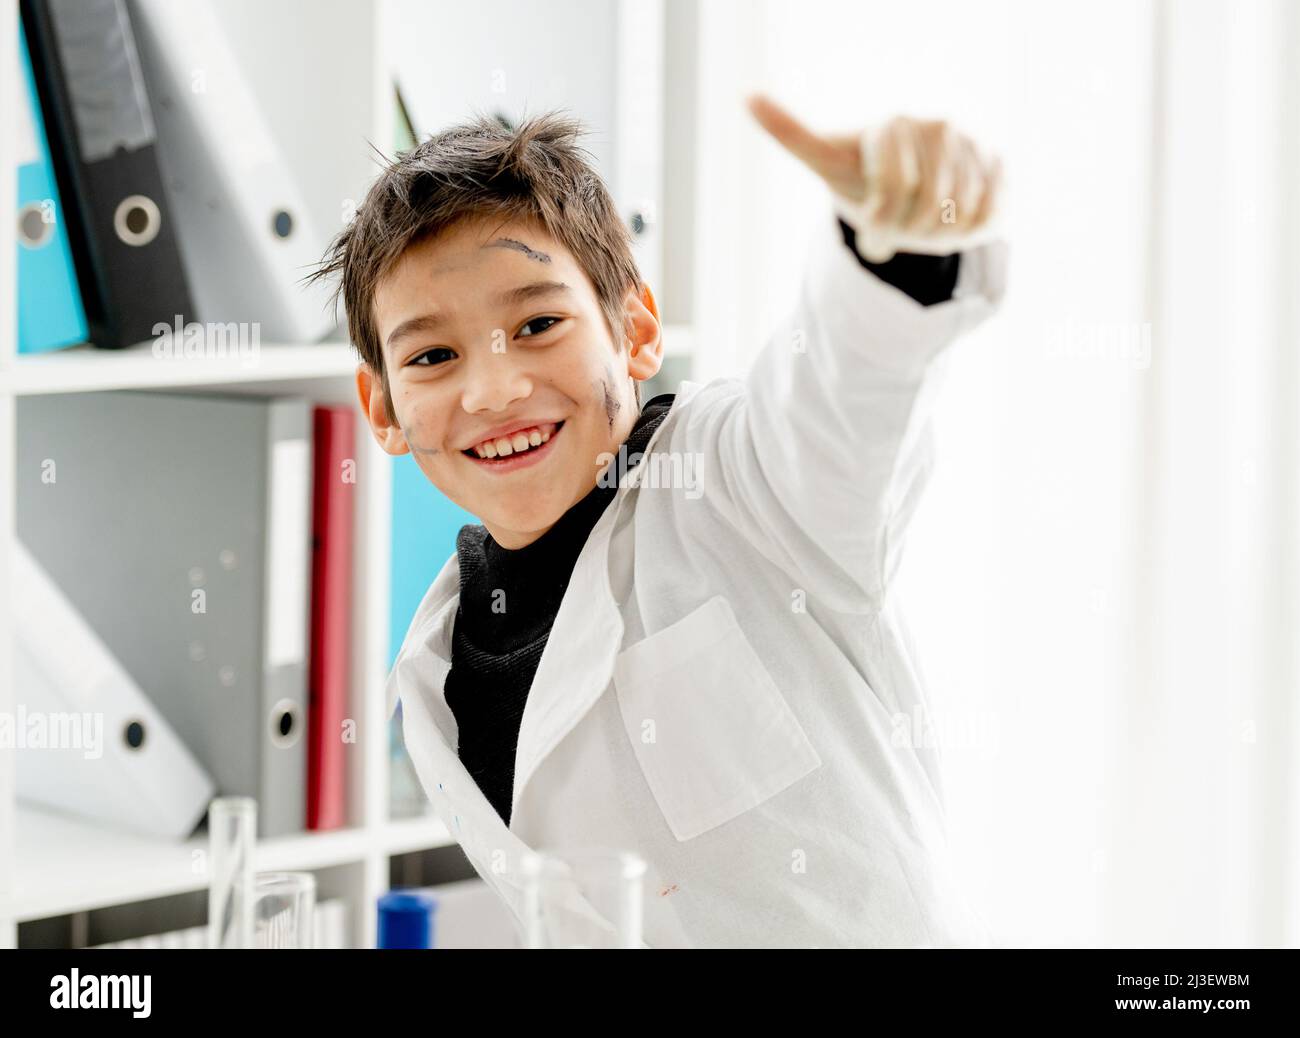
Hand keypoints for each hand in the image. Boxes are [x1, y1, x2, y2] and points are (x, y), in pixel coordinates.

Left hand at [746, 94, 1002, 256]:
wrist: (910, 189)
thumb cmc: (863, 177)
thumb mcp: (826, 160)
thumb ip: (789, 131)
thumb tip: (746, 94)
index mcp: (892, 124)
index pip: (892, 189)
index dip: (882, 224)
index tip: (873, 241)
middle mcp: (935, 125)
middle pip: (926, 207)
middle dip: (908, 233)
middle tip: (896, 231)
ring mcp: (971, 142)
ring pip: (958, 214)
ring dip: (937, 235)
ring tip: (922, 224)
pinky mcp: (997, 161)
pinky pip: (985, 213)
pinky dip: (965, 230)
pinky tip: (951, 217)